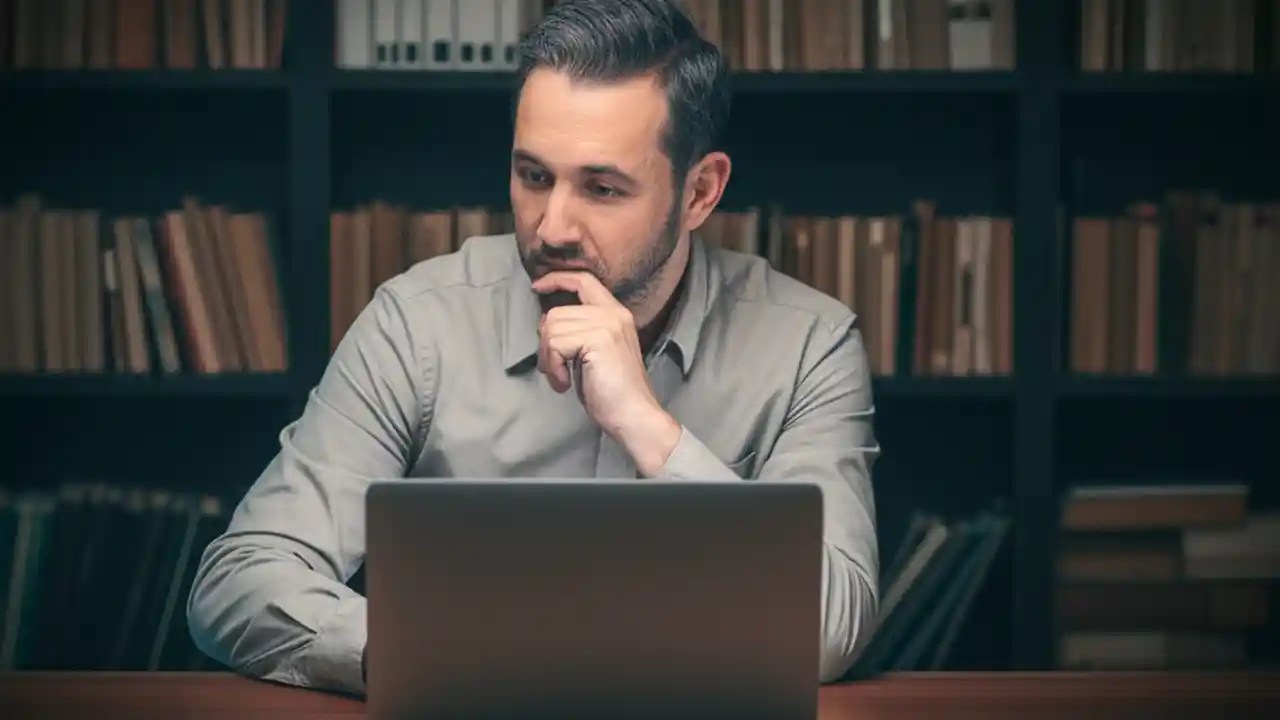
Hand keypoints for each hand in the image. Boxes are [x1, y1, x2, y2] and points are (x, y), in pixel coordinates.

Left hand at [532, 271, 681, 475]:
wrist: (634, 414)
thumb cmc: (611, 392)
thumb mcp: (593, 352)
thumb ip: (578, 331)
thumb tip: (545, 323)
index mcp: (615, 313)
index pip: (583, 280)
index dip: (557, 279)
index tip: (537, 287)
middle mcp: (613, 313)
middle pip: (556, 312)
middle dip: (545, 343)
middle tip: (555, 370)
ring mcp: (606, 324)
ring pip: (552, 328)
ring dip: (548, 359)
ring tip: (562, 379)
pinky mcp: (597, 339)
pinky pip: (555, 344)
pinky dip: (553, 367)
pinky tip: (565, 384)